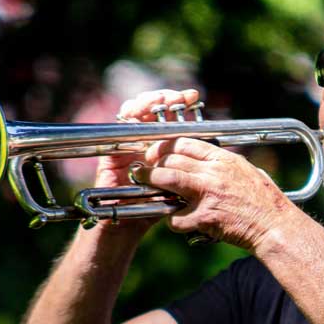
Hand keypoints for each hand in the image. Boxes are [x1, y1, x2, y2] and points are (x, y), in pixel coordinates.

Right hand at [91, 88, 200, 235]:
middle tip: (182, 95)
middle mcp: (143, 142)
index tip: (194, 97)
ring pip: (135, 111)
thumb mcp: (177, 186)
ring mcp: (126, 144)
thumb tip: (212, 148)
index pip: (170, 117)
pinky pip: (119, 125)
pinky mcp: (111, 149)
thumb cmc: (153, 210)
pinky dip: (131, 113)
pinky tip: (142, 109)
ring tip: (163, 98)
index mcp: (160, 148)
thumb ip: (189, 169)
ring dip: (149, 101)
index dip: (180, 105)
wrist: (126, 228)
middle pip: (153, 109)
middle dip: (167, 98)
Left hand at [135, 136, 297, 250]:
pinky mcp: (206, 217)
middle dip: (152, 163)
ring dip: (151, 181)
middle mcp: (214, 172)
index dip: (164, 146)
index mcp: (223, 159)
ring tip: (142, 184)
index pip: (185, 143)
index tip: (155, 152)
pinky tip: (176, 221)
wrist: (275, 225)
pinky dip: (172, 220)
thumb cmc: (264, 200)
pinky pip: (176, 217)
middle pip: (171, 159)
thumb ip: (223, 163)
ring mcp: (208, 194)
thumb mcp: (246, 170)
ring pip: (167, 179)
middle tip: (144, 169)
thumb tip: (205, 159)